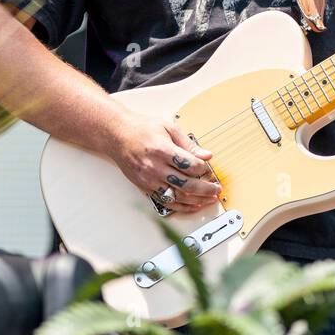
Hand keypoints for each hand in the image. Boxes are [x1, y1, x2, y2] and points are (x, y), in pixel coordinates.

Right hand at [105, 107, 220, 212]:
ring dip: (197, 200)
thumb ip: (188, 143)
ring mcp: (149, 180)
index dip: (204, 168)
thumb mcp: (168, 128)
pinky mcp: (145, 187)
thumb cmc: (141, 129)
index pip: (190, 165)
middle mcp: (155, 168)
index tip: (209, 168)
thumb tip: (206, 155)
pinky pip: (166, 201)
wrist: (118, 135)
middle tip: (216, 189)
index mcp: (162, 150)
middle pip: (186, 184)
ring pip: (177, 196)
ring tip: (209, 199)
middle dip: (206, 188)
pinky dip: (181, 206)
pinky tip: (193, 205)